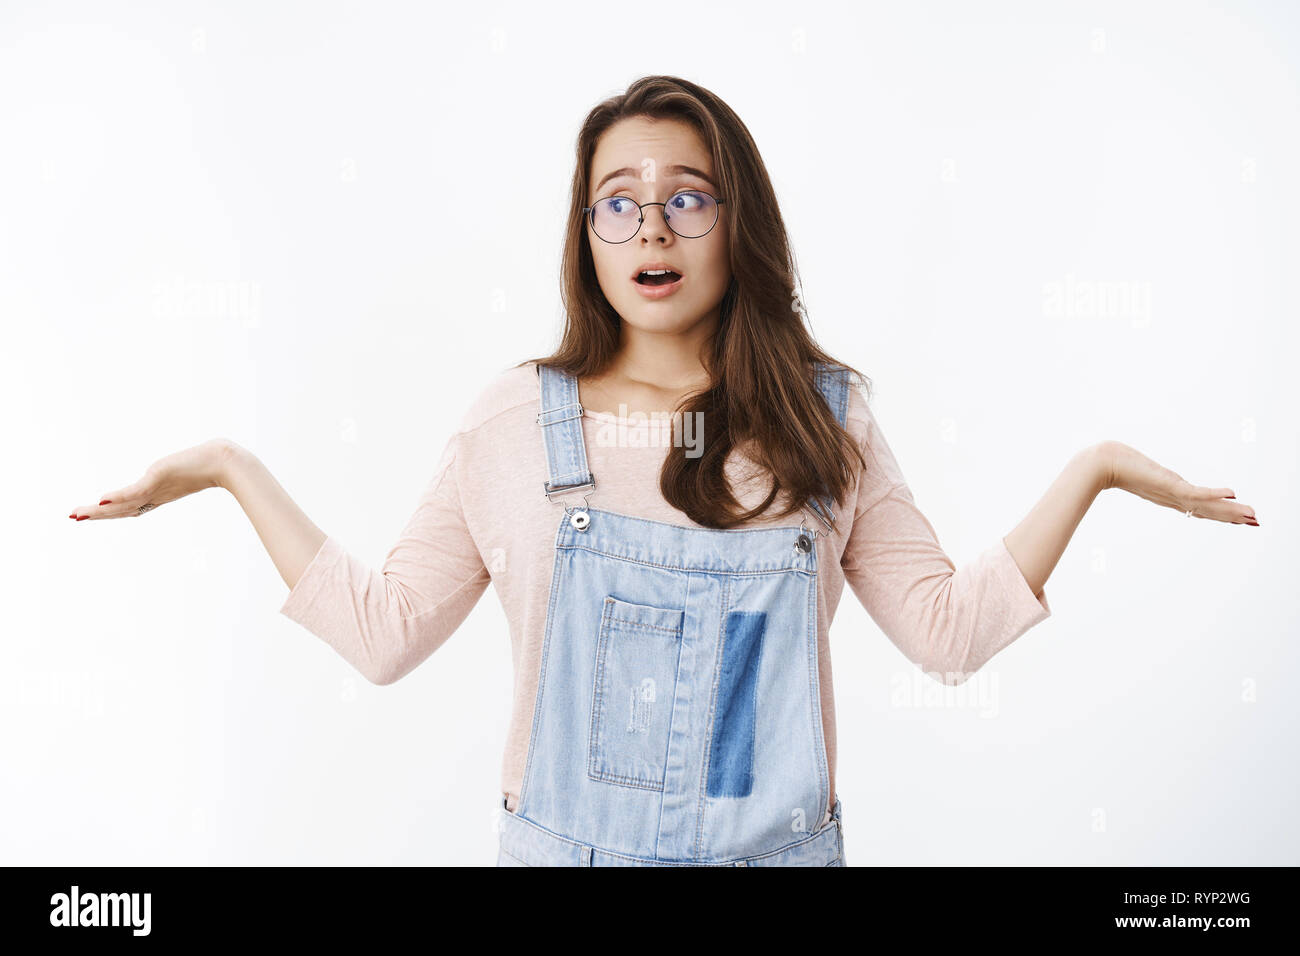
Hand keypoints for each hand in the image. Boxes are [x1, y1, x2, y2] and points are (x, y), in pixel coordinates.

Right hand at [68, 438, 236, 520]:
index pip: (129, 508)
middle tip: (72, 518)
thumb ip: (179, 469)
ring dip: (99, 510)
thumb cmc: (211, 463)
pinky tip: (102, 500)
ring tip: (78, 515)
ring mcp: (157, 488)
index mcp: (158, 495)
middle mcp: (155, 495)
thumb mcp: (187, 467)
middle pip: (121, 509)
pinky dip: (119, 496)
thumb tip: (184, 465)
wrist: (226, 462)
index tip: (89, 516)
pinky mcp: (160, 477)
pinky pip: (136, 491)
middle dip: (96, 515)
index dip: (108, 513)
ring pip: (123, 503)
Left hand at [1099, 440, 1257, 525]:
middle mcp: (1173, 498)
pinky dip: (1214, 494)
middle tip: (1256, 522)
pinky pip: (1196, 492)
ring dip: (1231, 511)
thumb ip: (1144, 473)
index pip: (1200, 508)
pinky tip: (1232, 494)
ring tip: (1252, 515)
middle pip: (1208, 511)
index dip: (1220, 513)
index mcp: (1170, 496)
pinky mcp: (1169, 485)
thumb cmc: (1117, 464)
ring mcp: (1172, 493)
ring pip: (1207, 505)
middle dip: (1232, 516)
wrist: (1101, 464)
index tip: (1239, 519)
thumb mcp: (1139, 471)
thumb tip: (1141, 468)